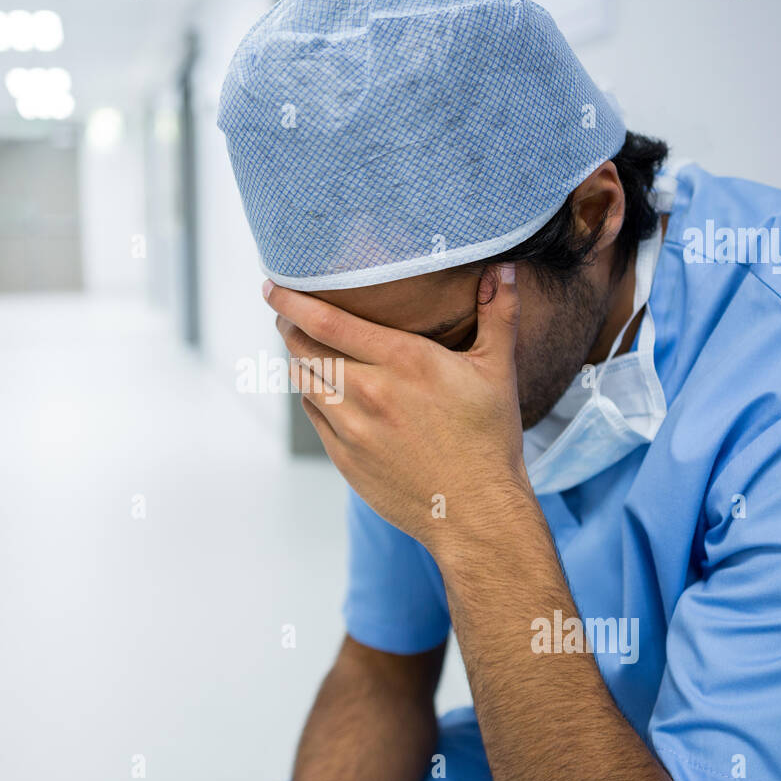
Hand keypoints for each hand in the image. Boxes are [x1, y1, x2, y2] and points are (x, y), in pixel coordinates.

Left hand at [265, 264, 533, 559]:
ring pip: (303, 380)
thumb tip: (506, 267)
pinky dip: (312, 394)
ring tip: (299, 344)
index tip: (274, 285)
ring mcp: (352, 428)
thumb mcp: (498, 371)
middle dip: (289, 324)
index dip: (292, 299)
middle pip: (304, 347)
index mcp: (403, 361)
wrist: (476, 513)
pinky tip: (321, 387)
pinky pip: (314, 414)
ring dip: (297, 358)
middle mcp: (369, 391)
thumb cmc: (490, 439)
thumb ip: (499, 314)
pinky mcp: (344, 458)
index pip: (326, 321)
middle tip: (286, 311)